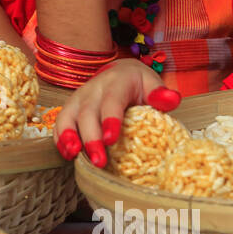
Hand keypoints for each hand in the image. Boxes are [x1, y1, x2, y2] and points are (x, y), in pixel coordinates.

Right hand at [53, 59, 181, 166]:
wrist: (119, 73)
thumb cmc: (137, 84)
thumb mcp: (152, 83)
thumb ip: (160, 93)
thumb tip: (172, 99)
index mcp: (116, 82)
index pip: (112, 100)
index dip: (110, 119)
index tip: (112, 139)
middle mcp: (94, 89)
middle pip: (87, 113)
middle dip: (91, 138)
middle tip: (99, 161)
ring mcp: (79, 98)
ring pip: (68, 116)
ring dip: (68, 137)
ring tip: (74, 155)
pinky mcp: (70, 108)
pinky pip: (60, 122)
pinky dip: (60, 138)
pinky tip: (67, 154)